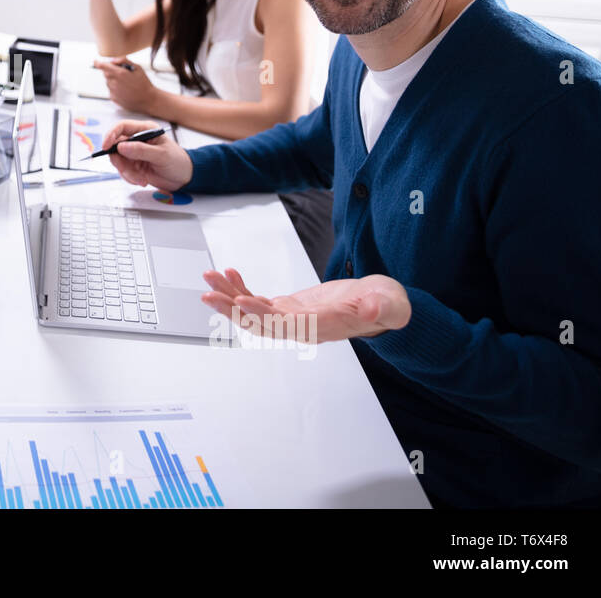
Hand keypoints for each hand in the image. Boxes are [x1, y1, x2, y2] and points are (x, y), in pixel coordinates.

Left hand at [95, 59, 158, 113]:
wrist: (148, 100)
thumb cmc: (144, 84)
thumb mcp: (137, 68)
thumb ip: (124, 61)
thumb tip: (113, 60)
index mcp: (120, 73)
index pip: (103, 66)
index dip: (98, 63)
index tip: (96, 62)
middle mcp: (114, 82)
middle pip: (105, 74)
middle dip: (110, 71)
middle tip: (122, 73)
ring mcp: (113, 91)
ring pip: (108, 82)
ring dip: (114, 80)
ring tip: (126, 84)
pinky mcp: (113, 98)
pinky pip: (111, 90)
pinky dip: (115, 89)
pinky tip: (125, 90)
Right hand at [101, 120, 191, 190]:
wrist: (184, 178)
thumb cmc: (178, 162)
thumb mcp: (161, 155)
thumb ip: (141, 150)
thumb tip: (122, 146)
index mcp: (145, 130)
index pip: (122, 127)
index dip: (111, 135)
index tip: (106, 146)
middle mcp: (137, 140)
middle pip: (116, 146)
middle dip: (120, 161)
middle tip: (128, 171)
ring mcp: (134, 153)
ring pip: (118, 161)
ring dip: (127, 173)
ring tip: (140, 179)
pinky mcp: (133, 165)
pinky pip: (123, 171)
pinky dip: (129, 178)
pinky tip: (142, 180)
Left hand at [200, 268, 411, 342]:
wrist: (380, 305)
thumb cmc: (386, 304)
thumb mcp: (391, 303)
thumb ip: (385, 307)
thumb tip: (377, 309)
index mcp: (323, 327)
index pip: (288, 326)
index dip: (263, 316)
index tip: (242, 302)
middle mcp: (302, 327)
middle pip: (260, 324)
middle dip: (233, 308)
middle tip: (208, 293)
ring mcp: (292, 319)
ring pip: (253, 313)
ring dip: (229, 297)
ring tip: (210, 278)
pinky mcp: (287, 308)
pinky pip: (258, 301)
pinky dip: (241, 287)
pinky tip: (230, 273)